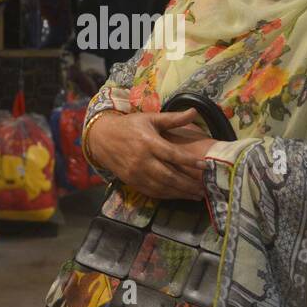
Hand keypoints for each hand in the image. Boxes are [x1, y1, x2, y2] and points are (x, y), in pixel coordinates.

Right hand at [87, 108, 207, 199]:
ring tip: (196, 194)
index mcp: (148, 142)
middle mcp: (142, 159)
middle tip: (204, 188)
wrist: (102, 138)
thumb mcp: (150, 118)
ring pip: (161, 187)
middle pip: (169, 176)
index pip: (172, 154)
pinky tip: (178, 195)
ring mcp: (136, 173)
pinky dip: (167, 196)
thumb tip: (194, 111)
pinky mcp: (131, 181)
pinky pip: (152, 192)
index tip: (204, 166)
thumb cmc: (130, 126)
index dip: (189, 161)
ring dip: (180, 193)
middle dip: (188, 184)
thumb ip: (173, 118)